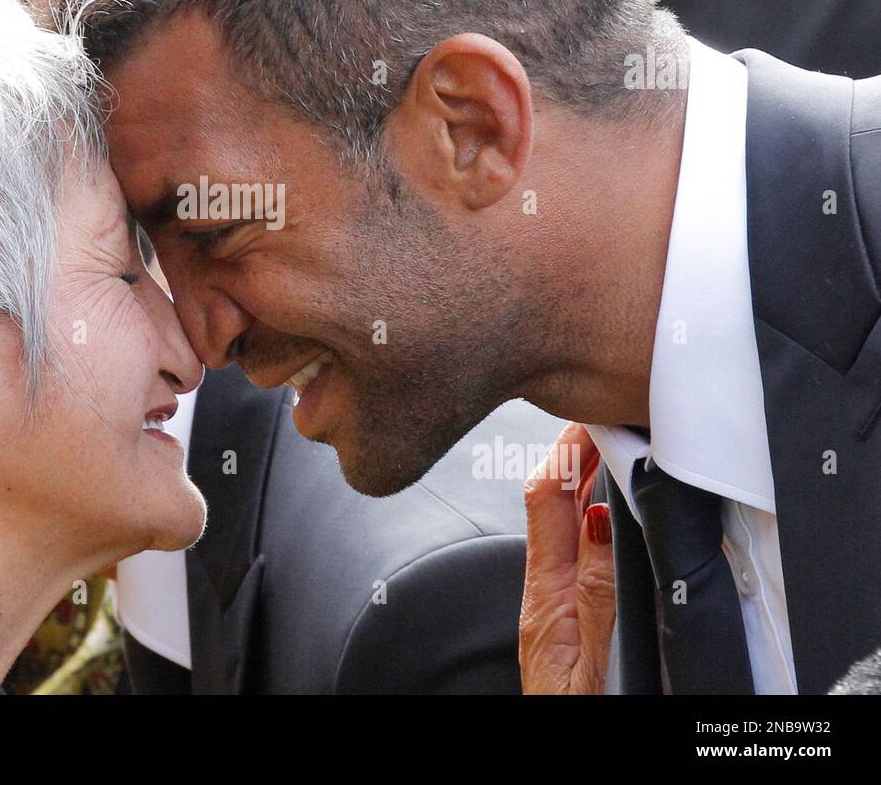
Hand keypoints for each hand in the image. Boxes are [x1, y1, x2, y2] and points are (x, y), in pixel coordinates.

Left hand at [520, 422, 615, 693]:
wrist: (560, 738)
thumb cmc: (571, 707)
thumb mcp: (589, 654)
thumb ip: (595, 591)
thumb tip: (599, 523)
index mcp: (545, 591)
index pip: (547, 500)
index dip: (565, 453)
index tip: (587, 418)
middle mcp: (544, 587)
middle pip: (551, 499)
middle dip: (572, 452)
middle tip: (600, 414)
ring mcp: (552, 596)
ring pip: (562, 519)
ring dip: (582, 478)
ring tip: (607, 443)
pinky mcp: (565, 610)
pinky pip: (573, 545)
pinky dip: (590, 513)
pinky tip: (606, 504)